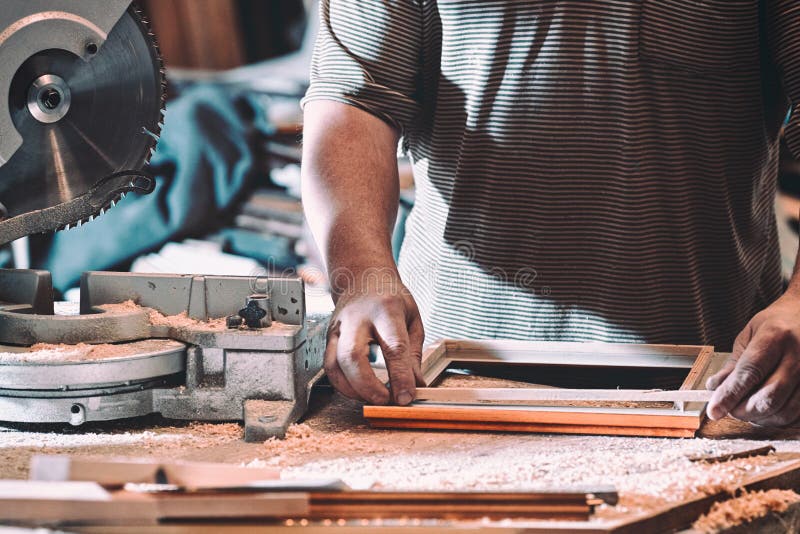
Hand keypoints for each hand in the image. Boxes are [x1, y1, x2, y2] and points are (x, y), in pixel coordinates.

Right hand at [324, 275, 424, 404]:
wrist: (362, 277)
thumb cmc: (390, 298)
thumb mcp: (412, 319)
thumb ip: (413, 354)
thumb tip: (416, 387)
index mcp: (385, 309)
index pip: (393, 347)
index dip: (400, 377)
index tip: (406, 397)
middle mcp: (357, 318)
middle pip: (353, 357)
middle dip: (368, 386)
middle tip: (386, 401)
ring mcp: (338, 328)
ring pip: (335, 365)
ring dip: (353, 390)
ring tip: (374, 399)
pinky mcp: (328, 338)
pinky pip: (329, 367)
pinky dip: (343, 385)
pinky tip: (359, 392)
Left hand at [706, 291, 799, 425]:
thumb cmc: (775, 325)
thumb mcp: (748, 335)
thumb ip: (733, 364)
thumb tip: (715, 388)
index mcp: (775, 336)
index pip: (749, 372)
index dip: (730, 394)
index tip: (714, 411)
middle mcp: (798, 355)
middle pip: (769, 397)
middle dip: (743, 411)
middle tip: (729, 410)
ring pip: (785, 410)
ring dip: (760, 418)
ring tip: (746, 411)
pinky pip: (797, 413)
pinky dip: (778, 419)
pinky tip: (766, 412)